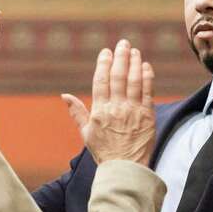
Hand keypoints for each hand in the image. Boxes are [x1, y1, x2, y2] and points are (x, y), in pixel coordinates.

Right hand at [62, 41, 155, 164]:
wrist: (126, 168)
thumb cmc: (105, 152)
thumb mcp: (86, 133)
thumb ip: (77, 112)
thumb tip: (64, 95)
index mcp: (100, 111)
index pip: (101, 81)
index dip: (104, 63)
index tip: (106, 51)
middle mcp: (116, 108)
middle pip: (118, 76)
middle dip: (121, 57)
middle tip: (123, 43)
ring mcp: (133, 111)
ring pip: (134, 81)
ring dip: (134, 63)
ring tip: (134, 51)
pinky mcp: (147, 116)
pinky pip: (148, 92)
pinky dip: (147, 77)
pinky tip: (145, 66)